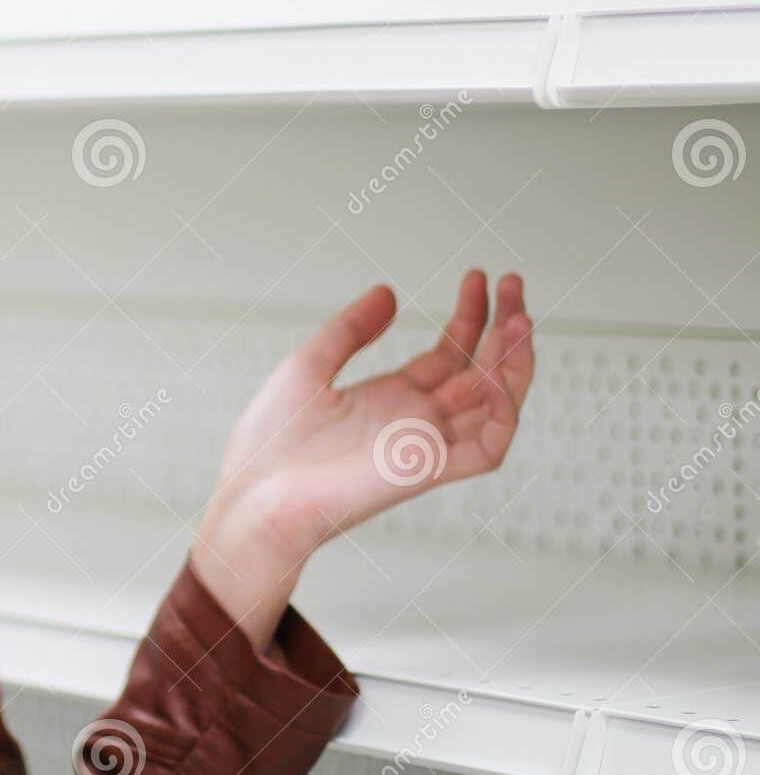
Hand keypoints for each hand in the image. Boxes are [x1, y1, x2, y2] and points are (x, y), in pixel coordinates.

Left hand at [196, 269, 535, 574]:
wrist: (255, 494)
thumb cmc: (271, 444)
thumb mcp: (308, 366)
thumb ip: (350, 330)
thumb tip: (387, 292)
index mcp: (389, 398)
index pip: (449, 355)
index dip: (470, 318)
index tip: (478, 279)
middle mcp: (414, 421)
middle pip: (480, 372)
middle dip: (502, 327)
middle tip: (511, 283)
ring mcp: (425, 445)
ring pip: (495, 405)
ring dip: (515, 362)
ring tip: (520, 317)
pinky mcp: (427, 470)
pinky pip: (488, 447)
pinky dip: (505, 414)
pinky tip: (501, 374)